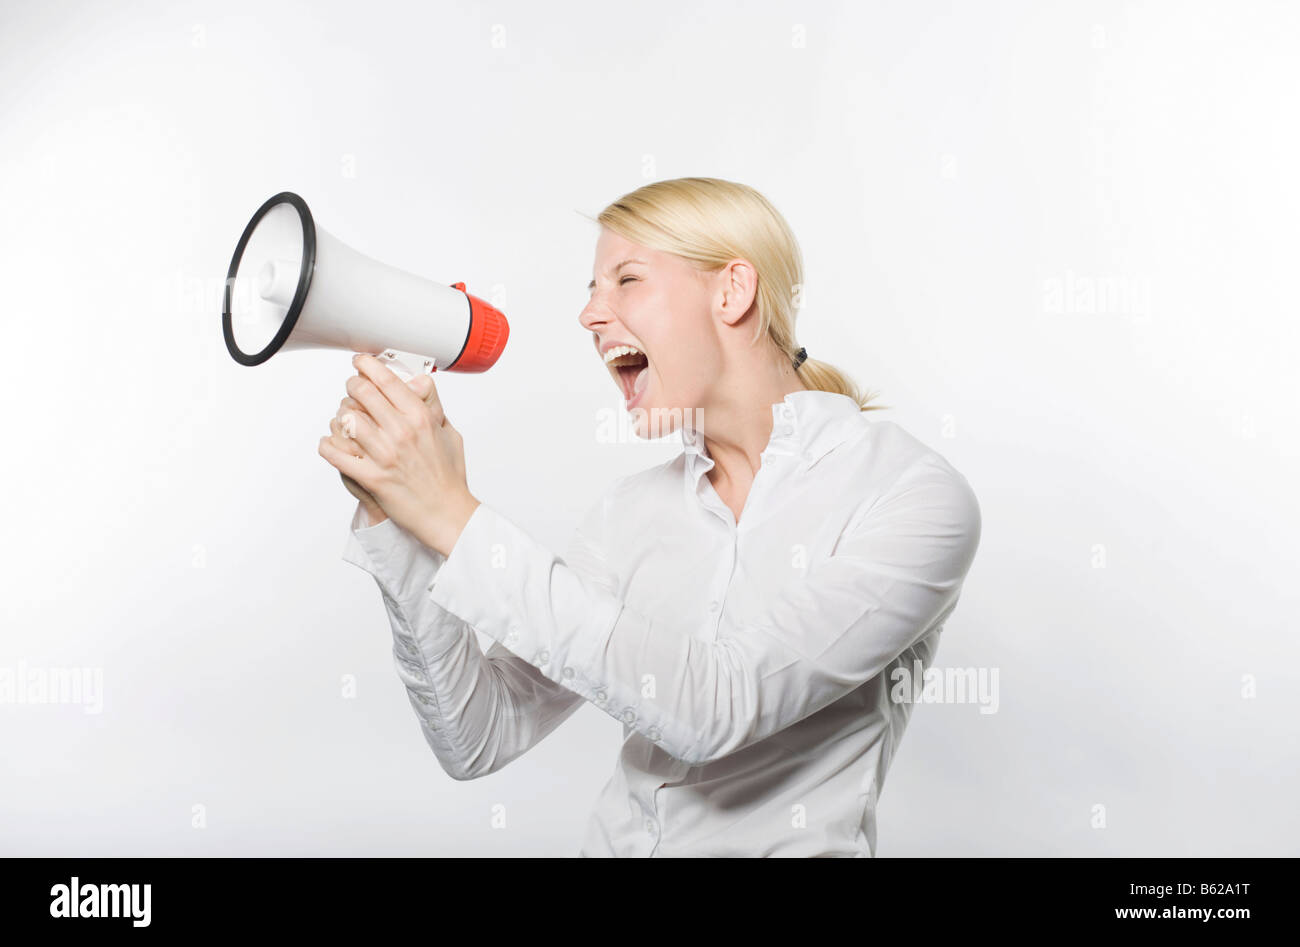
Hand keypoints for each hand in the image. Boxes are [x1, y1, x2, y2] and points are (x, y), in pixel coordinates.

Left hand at [326, 373, 439, 525]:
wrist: (446, 513)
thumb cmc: (449, 476)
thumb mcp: (448, 432)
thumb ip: (432, 405)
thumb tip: (418, 382)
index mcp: (421, 418)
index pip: (386, 379)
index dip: (367, 365)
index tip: (361, 363)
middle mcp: (402, 433)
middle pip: (362, 392)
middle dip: (352, 385)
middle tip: (352, 388)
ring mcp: (385, 455)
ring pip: (346, 419)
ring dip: (341, 415)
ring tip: (345, 419)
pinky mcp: (372, 477)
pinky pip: (336, 454)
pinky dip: (328, 446)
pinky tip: (331, 443)